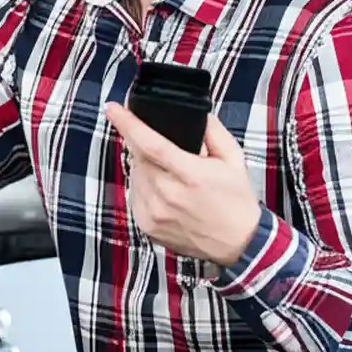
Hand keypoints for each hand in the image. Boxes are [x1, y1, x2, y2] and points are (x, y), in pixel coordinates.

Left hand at [104, 101, 261, 265]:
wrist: (238, 243)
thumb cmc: (235, 200)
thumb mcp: (233, 158)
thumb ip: (212, 131)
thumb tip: (193, 113)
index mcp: (190, 174)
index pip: (150, 144)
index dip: (128, 124)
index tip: (113, 108)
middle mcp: (167, 194)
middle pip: (139, 157)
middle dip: (144, 145)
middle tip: (164, 149)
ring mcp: (154, 213)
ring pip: (135, 174)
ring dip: (145, 167)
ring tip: (170, 174)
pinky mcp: (146, 226)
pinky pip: (135, 194)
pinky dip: (144, 186)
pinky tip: (164, 191)